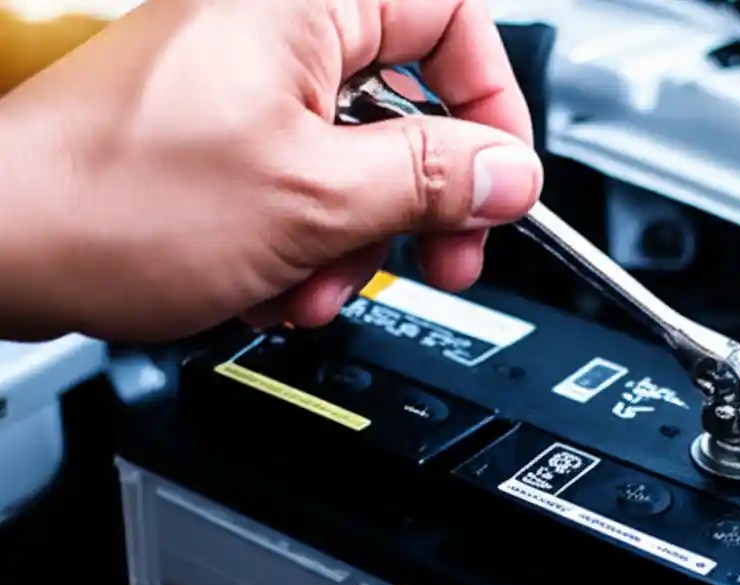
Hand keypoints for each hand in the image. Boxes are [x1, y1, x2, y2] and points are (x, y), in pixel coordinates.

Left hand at [0, 0, 542, 341]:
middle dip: (420, 197)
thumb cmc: (110, 201)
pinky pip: (301, 177)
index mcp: (300, 0)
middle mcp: (270, 23)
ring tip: (315, 283)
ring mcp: (239, 78)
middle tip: (439, 252)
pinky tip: (275, 282)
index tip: (497, 176)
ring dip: (355, 237)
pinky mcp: (214, 129)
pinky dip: (304, 239)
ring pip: (356, 153)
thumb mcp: (316, 200)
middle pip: (408, 98)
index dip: (491, 105)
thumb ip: (432, 181)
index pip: (452, 17)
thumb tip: (510, 173)